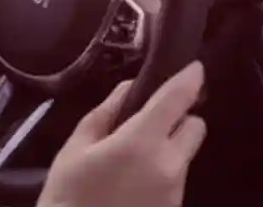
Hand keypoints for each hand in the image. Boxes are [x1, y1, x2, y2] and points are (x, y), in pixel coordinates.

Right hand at [38, 62, 208, 206]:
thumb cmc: (66, 199)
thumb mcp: (75, 150)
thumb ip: (107, 113)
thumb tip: (130, 89)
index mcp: (142, 142)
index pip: (180, 97)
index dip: (191, 78)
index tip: (194, 68)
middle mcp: (169, 164)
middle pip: (196, 126)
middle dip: (180, 120)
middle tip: (152, 124)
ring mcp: (176, 192)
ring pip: (187, 155)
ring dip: (171, 150)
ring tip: (134, 163)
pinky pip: (177, 181)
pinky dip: (164, 175)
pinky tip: (135, 186)